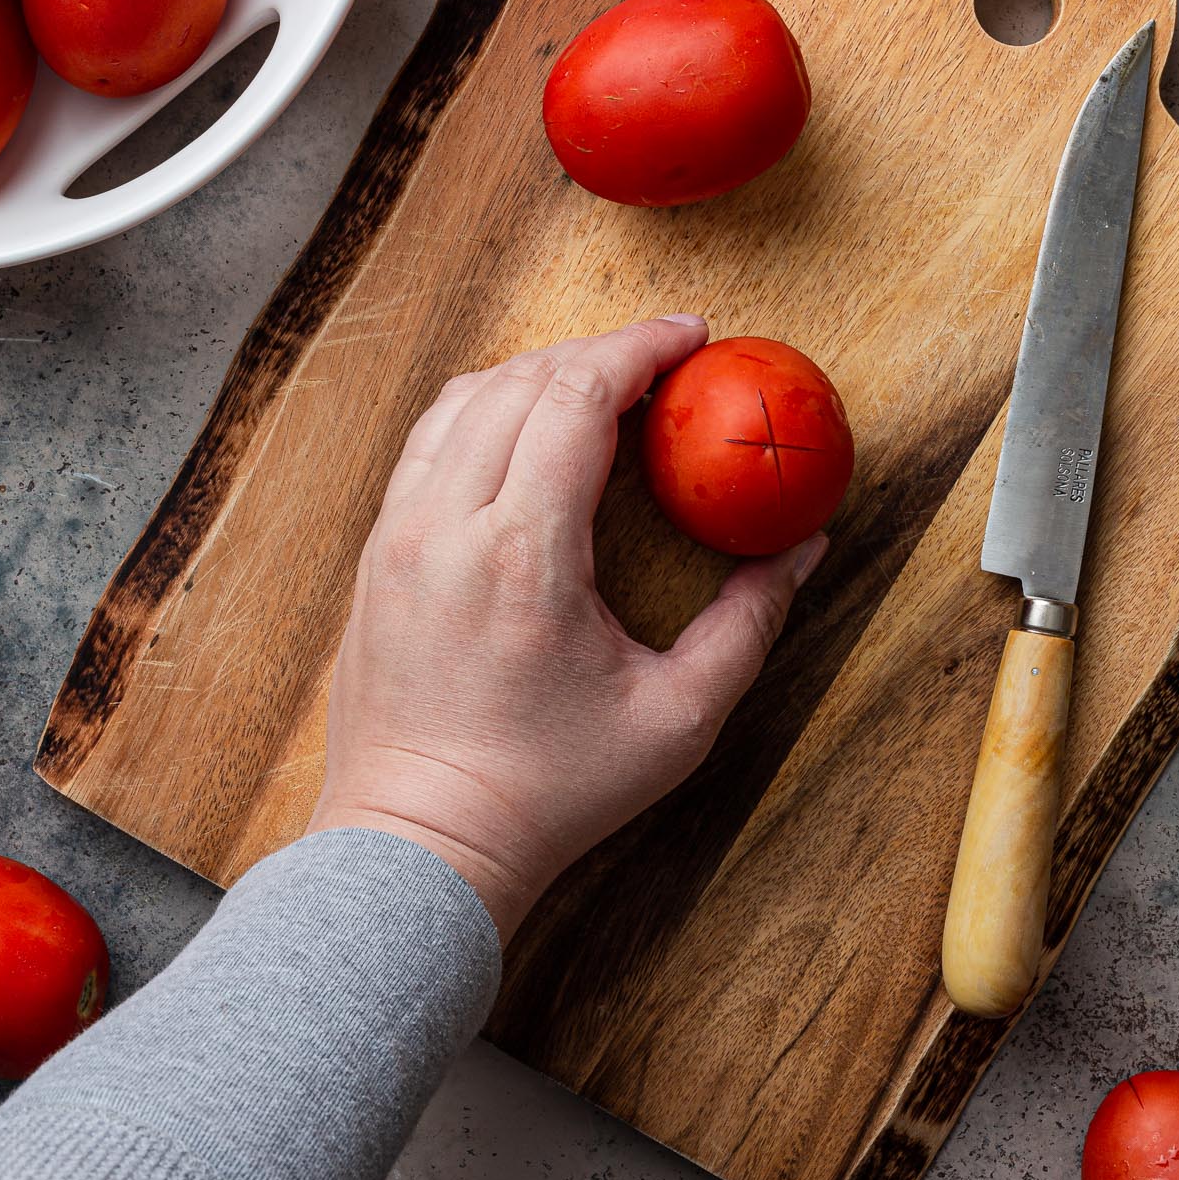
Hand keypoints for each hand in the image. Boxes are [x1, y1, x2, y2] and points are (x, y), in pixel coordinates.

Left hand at [306, 316, 826, 940]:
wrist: (418, 844)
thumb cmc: (550, 792)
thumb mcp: (677, 718)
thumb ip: (749, 623)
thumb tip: (802, 551)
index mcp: (522, 554)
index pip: (575, 396)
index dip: (640, 347)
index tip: (693, 335)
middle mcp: (446, 524)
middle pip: (522, 380)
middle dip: (599, 350)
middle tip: (664, 358)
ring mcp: (397, 534)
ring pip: (464, 399)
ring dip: (537, 372)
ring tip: (602, 385)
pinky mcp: (376, 552)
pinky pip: (429, 442)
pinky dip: (485, 410)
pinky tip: (530, 431)